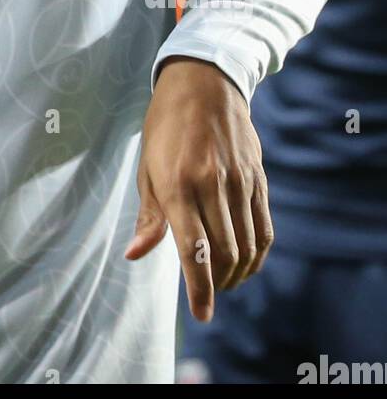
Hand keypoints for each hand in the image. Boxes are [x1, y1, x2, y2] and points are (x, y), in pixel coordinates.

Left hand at [124, 56, 272, 321]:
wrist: (203, 83)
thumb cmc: (165, 128)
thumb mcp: (147, 167)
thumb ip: (148, 216)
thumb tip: (135, 255)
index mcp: (177, 182)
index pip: (194, 249)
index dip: (199, 289)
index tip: (201, 315)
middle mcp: (211, 183)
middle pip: (224, 253)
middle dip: (217, 284)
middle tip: (207, 294)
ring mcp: (239, 180)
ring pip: (247, 246)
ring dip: (237, 273)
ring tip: (222, 281)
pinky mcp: (258, 177)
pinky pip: (264, 228)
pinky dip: (257, 254)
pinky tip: (245, 262)